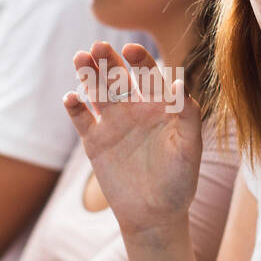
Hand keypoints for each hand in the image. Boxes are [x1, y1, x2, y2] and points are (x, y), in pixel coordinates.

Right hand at [63, 41, 201, 238]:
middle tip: (98, 46)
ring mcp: (113, 124)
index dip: (140, 60)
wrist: (155, 215)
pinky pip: (82, 119)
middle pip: (118, 77)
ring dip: (88, 75)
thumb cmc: (180, 181)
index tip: (132, 50)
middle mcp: (134, 109)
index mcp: (159, 106)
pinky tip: (71, 98)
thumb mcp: (189, 148)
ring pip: (97, 92)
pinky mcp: (95, 142)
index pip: (149, 75)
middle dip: (108, 60)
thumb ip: (188, 116)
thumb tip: (180, 84)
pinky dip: (75, 108)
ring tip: (80, 59)